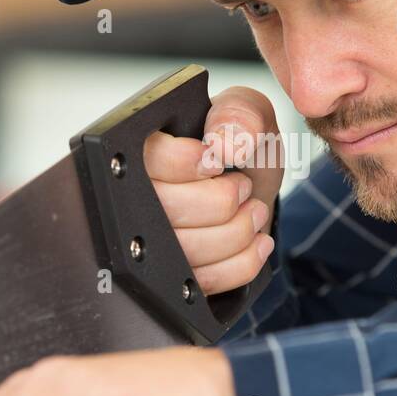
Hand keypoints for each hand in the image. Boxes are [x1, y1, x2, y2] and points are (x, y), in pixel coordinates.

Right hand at [144, 86, 282, 294]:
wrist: (254, 189)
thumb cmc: (242, 149)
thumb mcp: (250, 115)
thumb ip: (241, 113)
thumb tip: (224, 141)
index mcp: (148, 149)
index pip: (146, 159)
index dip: (185, 163)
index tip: (216, 162)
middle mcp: (141, 195)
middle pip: (164, 211)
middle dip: (220, 202)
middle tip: (243, 188)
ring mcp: (155, 240)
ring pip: (184, 251)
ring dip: (235, 233)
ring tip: (253, 212)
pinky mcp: (177, 275)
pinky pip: (203, 282)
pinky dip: (241, 263)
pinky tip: (256, 241)